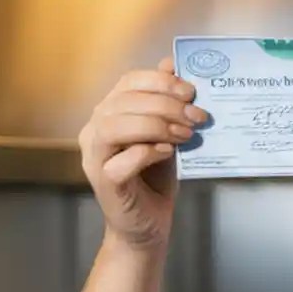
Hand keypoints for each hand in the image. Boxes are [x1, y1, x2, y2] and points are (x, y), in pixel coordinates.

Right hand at [78, 57, 207, 247]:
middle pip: (125, 101)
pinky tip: (168, 153)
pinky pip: (120, 161)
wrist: (147, 226)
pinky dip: (146, 152)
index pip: (129, 82)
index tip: (191, 91)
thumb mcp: (167, 136)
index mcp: (109, 113)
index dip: (160, 81)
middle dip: (166, 104)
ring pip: (115, 126)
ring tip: (185, 135)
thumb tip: (173, 64)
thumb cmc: (154, 180)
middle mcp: (95, 131)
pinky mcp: (104, 182)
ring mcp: (95, 157)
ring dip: (156, 125)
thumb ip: (166, 105)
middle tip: (198, 116)